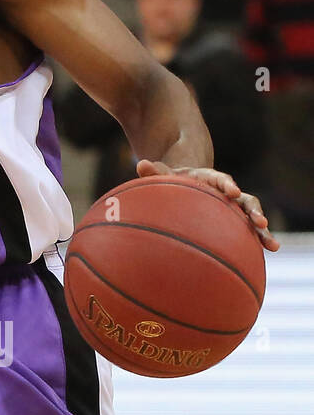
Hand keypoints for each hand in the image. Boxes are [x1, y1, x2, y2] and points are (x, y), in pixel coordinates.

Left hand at [136, 160, 279, 251]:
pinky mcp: (235, 219)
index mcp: (210, 178)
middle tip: (260, 221)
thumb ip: (155, 172)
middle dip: (253, 210)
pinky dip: (260, 238)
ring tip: (273, 245)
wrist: (185, 185)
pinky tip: (272, 250)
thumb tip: (141, 164)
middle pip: (244, 199)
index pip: (221, 179)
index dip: (227, 185)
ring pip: (252, 215)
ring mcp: (233, 206)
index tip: (233, 191)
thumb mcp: (165, 175)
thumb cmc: (173, 181)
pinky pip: (250, 229)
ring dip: (263, 229)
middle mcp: (227, 192)